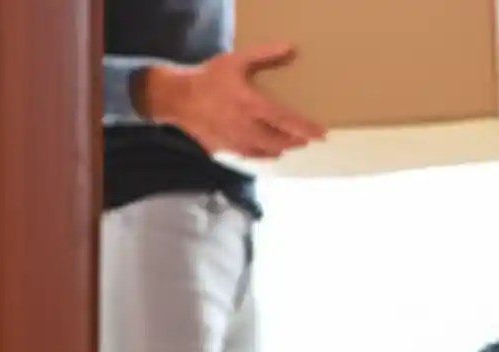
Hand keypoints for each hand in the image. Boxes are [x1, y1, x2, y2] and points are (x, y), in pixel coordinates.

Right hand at [140, 42, 326, 158]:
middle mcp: (246, 128)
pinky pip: (246, 155)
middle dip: (295, 142)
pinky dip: (259, 154)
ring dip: (279, 150)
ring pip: (264, 153)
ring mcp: (234, 142)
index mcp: (252, 106)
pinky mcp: (223, 149)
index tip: (322, 134)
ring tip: (287, 146)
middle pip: (279, 142)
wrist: (176, 98)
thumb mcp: (236, 62)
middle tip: (306, 141)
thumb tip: (291, 48)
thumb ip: (264, 56)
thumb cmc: (208, 78)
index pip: (286, 121)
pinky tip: (262, 151)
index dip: (306, 129)